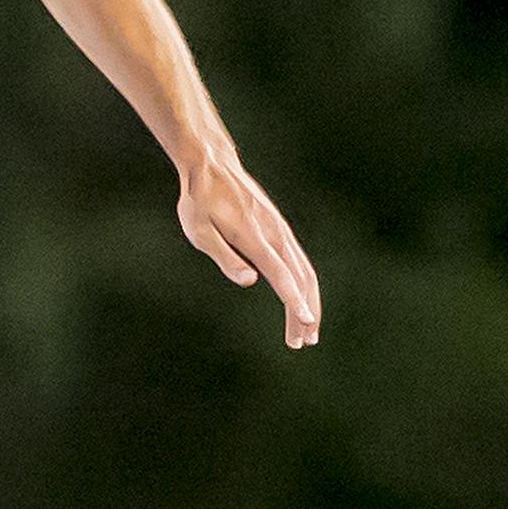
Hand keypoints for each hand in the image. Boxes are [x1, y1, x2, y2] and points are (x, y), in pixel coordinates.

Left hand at [177, 146, 320, 349]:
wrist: (212, 165)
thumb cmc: (199, 201)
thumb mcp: (200, 231)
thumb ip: (225, 257)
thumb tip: (250, 282)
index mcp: (255, 238)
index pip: (282, 276)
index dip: (294, 302)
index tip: (305, 325)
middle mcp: (275, 234)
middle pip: (301, 279)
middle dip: (305, 313)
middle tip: (304, 343)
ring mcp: (280, 230)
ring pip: (304, 271)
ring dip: (309, 302)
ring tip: (306, 331)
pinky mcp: (279, 229)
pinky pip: (298, 261)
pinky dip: (304, 285)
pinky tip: (300, 300)